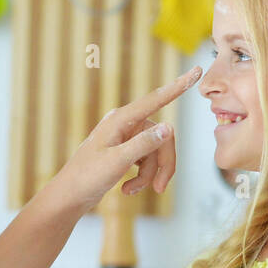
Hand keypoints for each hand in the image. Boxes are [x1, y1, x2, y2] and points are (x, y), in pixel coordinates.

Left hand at [46, 65, 203, 215]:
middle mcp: (124, 125)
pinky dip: (142, 178)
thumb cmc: (87, 177)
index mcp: (121, 120)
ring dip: (149, 176)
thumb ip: (143, 144)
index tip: (197, 71)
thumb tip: (168, 127)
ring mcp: (125, 138)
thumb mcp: (117, 161)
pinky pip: (146, 161)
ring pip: (155, 152)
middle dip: (163, 165)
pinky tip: (127, 190)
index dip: (178, 86)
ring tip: (130, 191)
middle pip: (162, 137)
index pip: (156, 99)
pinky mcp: (125, 152)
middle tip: (160, 189)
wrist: (69, 197)